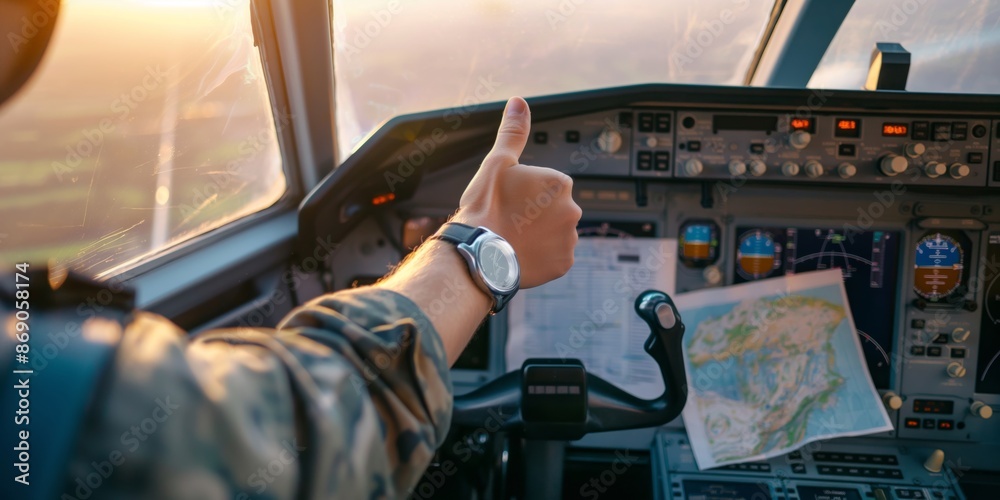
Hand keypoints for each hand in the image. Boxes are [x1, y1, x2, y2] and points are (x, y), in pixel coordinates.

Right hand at [452, 97, 581, 287]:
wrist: (478, 254)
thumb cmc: (485, 207)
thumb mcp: (497, 162)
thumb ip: (513, 132)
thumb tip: (519, 102)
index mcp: (560, 183)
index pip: (546, 186)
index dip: (525, 193)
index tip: (509, 201)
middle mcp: (572, 210)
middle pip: (553, 209)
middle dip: (535, 215)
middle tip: (509, 221)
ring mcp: (569, 239)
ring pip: (555, 233)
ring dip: (539, 236)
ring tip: (513, 239)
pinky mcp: (564, 264)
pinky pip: (555, 257)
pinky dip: (541, 256)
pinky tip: (521, 254)